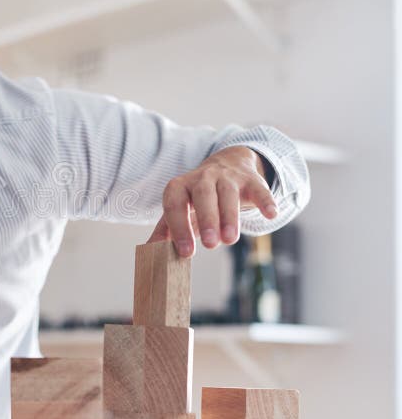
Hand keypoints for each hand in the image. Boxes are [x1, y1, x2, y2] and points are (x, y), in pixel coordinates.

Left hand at [146, 146, 277, 257]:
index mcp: (179, 187)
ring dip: (230, 216)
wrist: (226, 166)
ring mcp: (227, 177)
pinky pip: (259, 188)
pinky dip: (266, 200)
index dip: (179, 228)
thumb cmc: (197, 197)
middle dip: (206, 219)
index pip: (174, 204)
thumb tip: (148, 252)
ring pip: (228, 193)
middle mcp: (202, 178)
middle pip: (203, 195)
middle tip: (211, 245)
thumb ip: (166, 230)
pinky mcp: (251, 180)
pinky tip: (271, 214)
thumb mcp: (180, 209)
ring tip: (230, 240)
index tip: (186, 252)